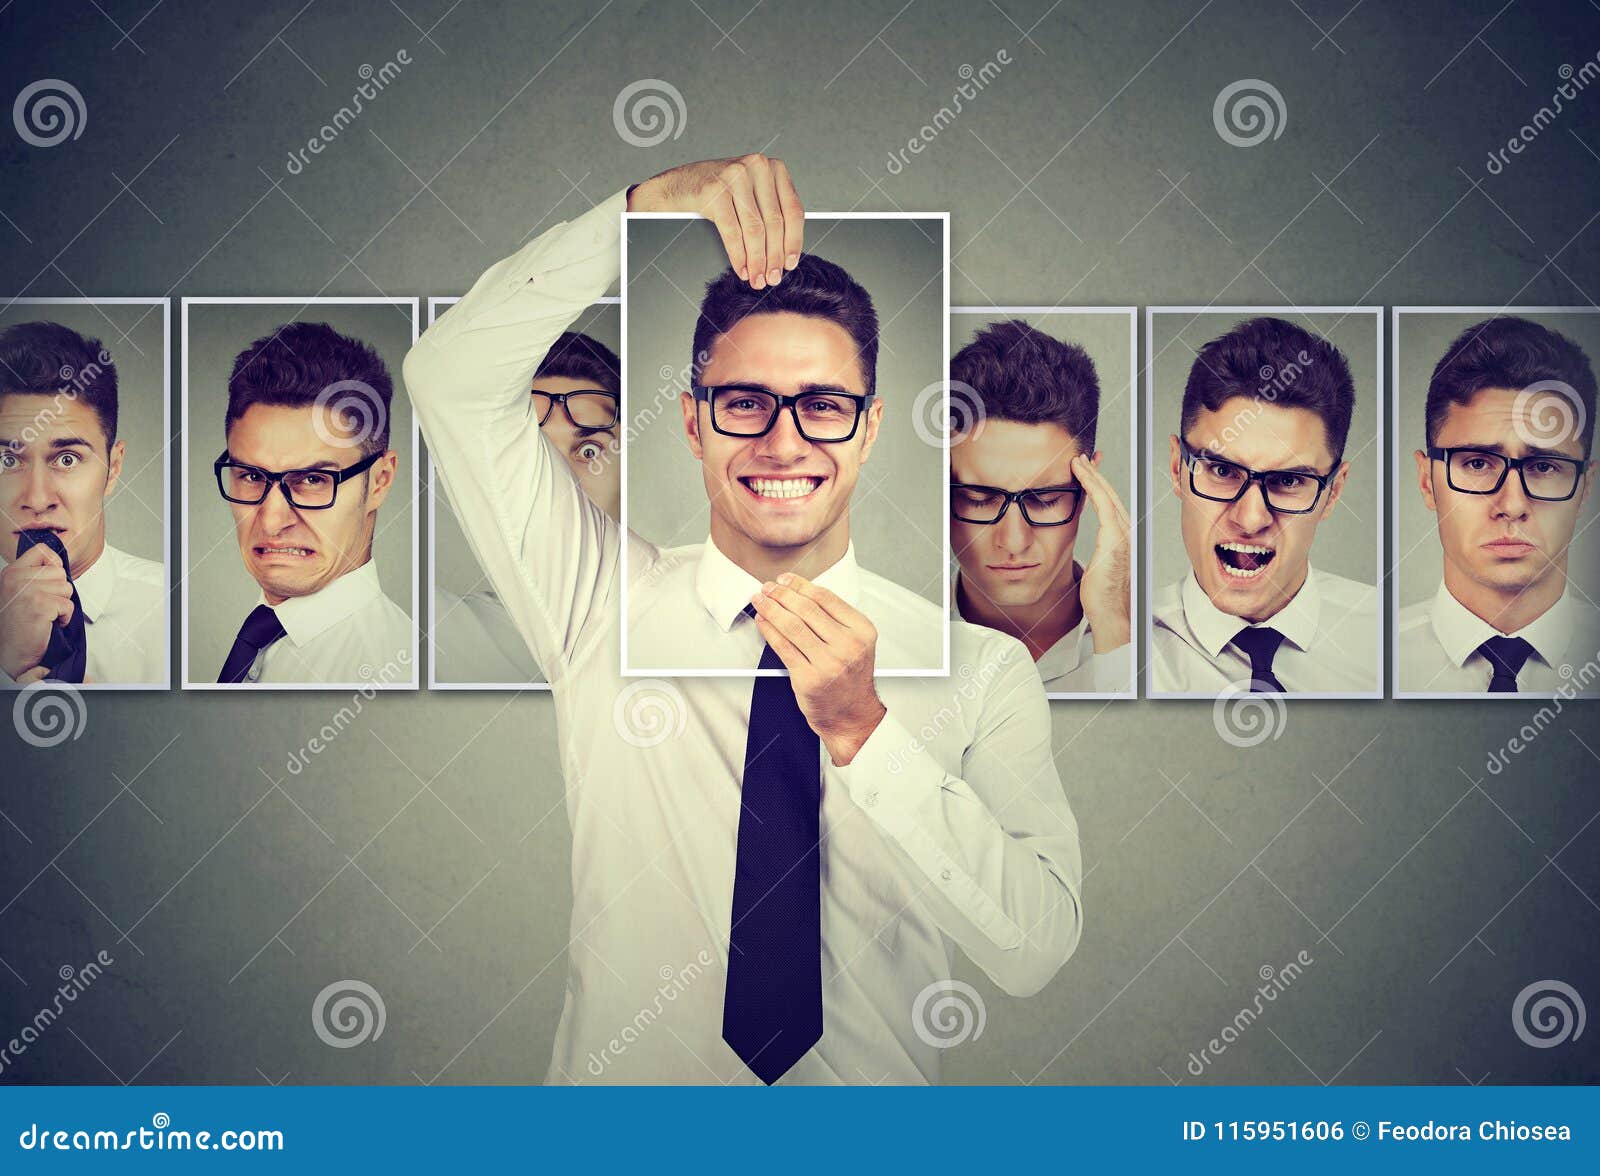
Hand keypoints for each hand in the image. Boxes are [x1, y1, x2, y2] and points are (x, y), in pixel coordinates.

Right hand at [0, 543, 74, 679]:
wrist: (12, 654)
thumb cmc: (18, 625)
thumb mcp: (19, 592)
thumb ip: (34, 574)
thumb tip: (58, 561)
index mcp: (11, 572)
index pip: (43, 550)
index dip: (54, 564)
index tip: (48, 582)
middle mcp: (16, 578)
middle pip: (60, 572)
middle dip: (59, 591)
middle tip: (42, 607)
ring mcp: (27, 590)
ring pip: (67, 588)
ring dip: (61, 605)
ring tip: (43, 615)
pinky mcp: (40, 605)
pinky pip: (69, 606)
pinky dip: (64, 618)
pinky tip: (47, 624)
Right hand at [627, 153, 803, 289]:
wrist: (674, 188)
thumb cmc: (715, 193)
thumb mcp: (750, 194)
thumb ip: (770, 211)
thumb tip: (786, 253)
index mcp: (771, 167)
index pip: (792, 210)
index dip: (794, 241)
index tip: (791, 264)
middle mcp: (756, 167)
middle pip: (774, 222)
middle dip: (774, 257)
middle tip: (773, 278)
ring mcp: (735, 177)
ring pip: (755, 230)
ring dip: (757, 261)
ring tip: (757, 279)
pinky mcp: (714, 191)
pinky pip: (733, 232)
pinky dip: (739, 256)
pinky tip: (741, 270)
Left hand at [749, 572, 886, 765]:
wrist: (851, 715)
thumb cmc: (851, 679)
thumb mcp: (856, 643)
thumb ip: (835, 619)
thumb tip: (800, 592)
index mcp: (862, 631)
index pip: (826, 598)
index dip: (801, 584)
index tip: (786, 579)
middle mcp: (847, 646)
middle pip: (807, 609)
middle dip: (782, 594)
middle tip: (768, 588)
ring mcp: (828, 663)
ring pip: (792, 625)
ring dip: (771, 608)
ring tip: (760, 600)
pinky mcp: (808, 678)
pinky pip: (782, 647)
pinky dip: (769, 630)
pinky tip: (763, 622)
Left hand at [1072, 452, 1130, 653]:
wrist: (1112, 616)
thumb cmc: (1104, 599)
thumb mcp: (1100, 569)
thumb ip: (1101, 555)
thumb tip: (1096, 554)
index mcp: (1124, 539)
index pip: (1112, 505)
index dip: (1100, 485)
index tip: (1087, 471)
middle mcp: (1128, 534)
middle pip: (1112, 496)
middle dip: (1096, 475)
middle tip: (1081, 459)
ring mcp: (1124, 536)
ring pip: (1108, 496)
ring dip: (1092, 476)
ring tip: (1078, 462)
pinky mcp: (1115, 540)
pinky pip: (1104, 505)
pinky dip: (1093, 487)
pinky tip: (1083, 476)